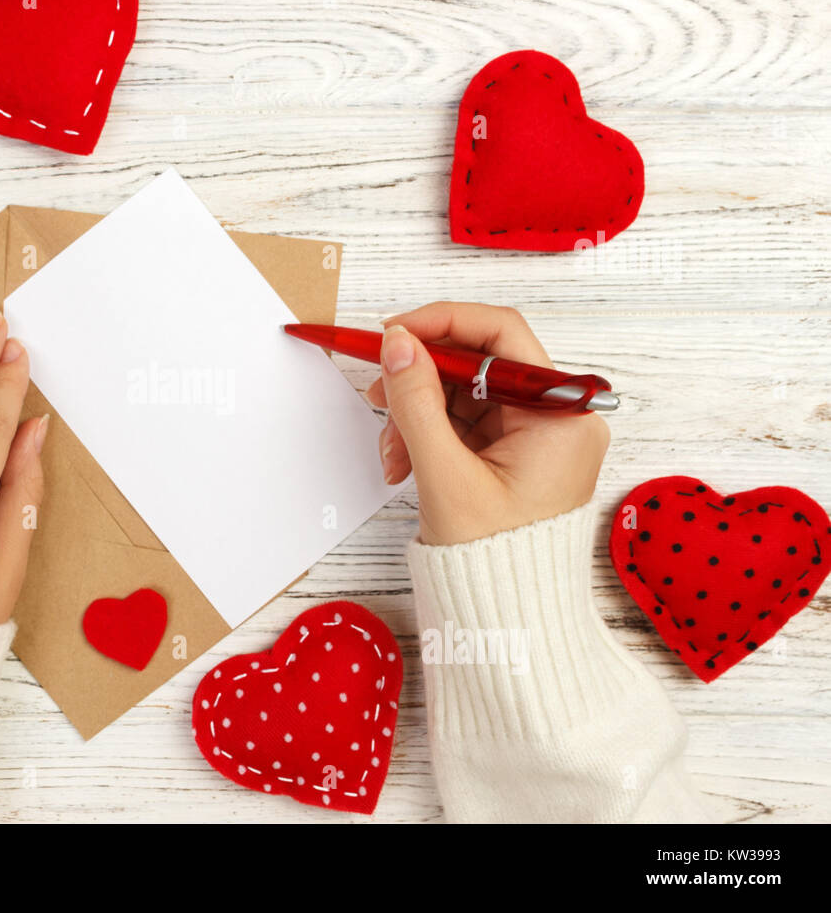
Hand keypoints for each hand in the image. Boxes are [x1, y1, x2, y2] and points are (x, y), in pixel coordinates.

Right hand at [367, 302, 608, 545]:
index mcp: (562, 418)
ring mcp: (535, 437)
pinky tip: (404, 462)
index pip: (501, 337)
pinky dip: (428, 434)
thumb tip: (398, 344)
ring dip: (417, 414)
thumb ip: (417, 402)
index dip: (442, 324)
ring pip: (463, 394)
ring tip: (392, 453)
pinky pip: (463, 421)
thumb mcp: (445, 475)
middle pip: (478, 365)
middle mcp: (557, 419)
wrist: (503, 616)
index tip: (395, 332)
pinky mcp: (514, 454)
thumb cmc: (493, 560)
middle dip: (421, 379)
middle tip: (378, 389)